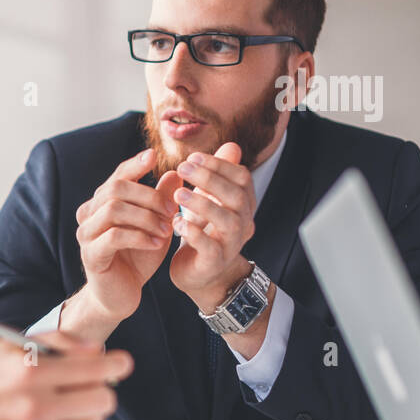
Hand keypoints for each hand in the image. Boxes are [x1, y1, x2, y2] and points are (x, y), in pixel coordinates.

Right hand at [0, 330, 131, 419]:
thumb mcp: (7, 348)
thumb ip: (55, 341)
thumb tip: (98, 351)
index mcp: (30, 370)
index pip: (97, 367)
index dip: (116, 364)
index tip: (120, 364)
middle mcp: (37, 405)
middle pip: (104, 399)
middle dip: (100, 390)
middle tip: (86, 389)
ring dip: (87, 417)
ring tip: (65, 412)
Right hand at [67, 148, 182, 338]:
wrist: (121, 295)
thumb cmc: (136, 258)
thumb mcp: (155, 226)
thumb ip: (161, 201)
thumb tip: (176, 172)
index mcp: (101, 204)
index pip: (116, 176)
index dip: (134, 165)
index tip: (154, 156)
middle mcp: (88, 215)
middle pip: (115, 189)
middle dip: (148, 196)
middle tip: (173, 209)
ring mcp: (86, 235)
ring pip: (113, 209)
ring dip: (145, 217)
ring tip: (166, 230)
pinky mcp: (91, 255)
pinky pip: (114, 236)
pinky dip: (139, 236)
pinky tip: (156, 243)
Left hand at [168, 142, 257, 307]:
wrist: (201, 274)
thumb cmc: (204, 231)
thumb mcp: (210, 199)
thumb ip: (218, 175)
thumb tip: (232, 145)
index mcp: (243, 205)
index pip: (242, 177)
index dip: (219, 164)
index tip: (193, 157)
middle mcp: (243, 223)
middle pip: (237, 196)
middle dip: (210, 179)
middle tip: (183, 167)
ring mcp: (231, 245)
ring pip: (227, 221)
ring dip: (202, 204)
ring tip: (178, 192)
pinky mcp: (215, 262)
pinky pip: (210, 247)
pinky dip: (193, 233)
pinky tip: (176, 222)